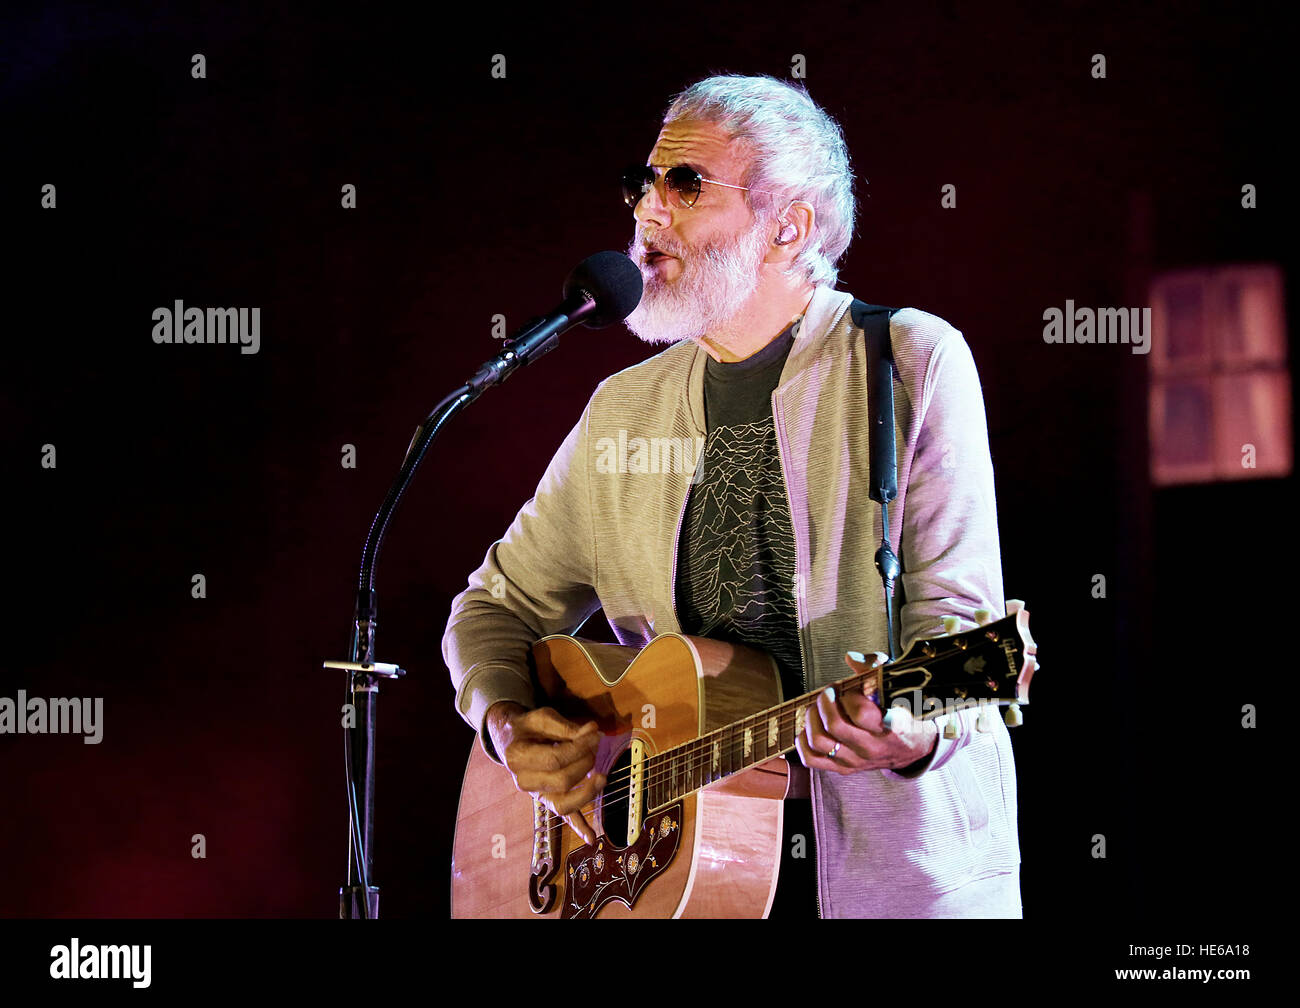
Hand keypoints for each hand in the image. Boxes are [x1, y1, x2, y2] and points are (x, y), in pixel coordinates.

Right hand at [485, 701, 604, 844]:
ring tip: (602, 778)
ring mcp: (536, 794)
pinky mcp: (547, 800)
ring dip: (587, 793)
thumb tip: (593, 732)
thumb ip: (566, 727)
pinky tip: (592, 838)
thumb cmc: (528, 728)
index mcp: (518, 757)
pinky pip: (563, 816)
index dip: (579, 748)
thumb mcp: (542, 718)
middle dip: (585, 764)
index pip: (554, 758)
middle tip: (595, 747)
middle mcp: (524, 781)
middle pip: (561, 781)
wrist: (511, 741)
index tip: (595, 735)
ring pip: (563, 804)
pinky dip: (578, 827)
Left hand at [795, 651, 937, 775]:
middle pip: (835, 726)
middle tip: (829, 693)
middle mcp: (873, 747)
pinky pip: (812, 759)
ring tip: (818, 708)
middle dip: (825, 702)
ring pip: (819, 742)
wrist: (913, 748)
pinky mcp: (844, 768)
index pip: (861, 714)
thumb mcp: (898, 688)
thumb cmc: (903, 713)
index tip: (850, 688)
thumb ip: (876, 669)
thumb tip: (851, 658)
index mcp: (891, 727)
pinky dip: (803, 742)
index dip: (849, 695)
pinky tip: (809, 728)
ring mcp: (857, 760)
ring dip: (812, 719)